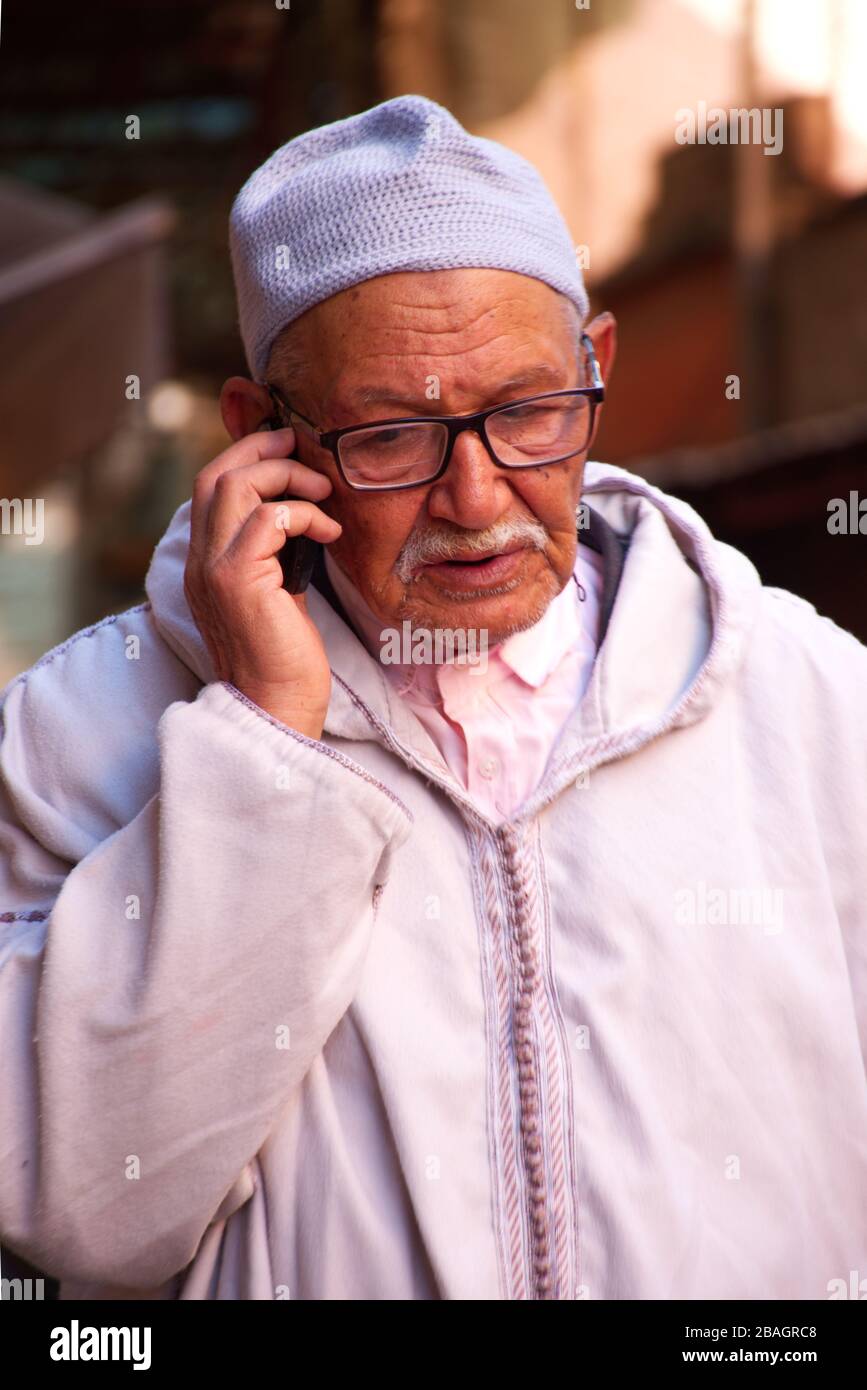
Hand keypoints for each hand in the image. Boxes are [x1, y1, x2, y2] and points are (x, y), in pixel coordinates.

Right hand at [184, 426, 341, 738]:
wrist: (276, 708)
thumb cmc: (285, 659)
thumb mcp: (278, 594)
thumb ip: (276, 555)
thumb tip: (301, 517)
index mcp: (205, 563)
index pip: (210, 488)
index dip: (245, 457)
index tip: (287, 448)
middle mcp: (200, 561)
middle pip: (215, 475)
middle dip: (259, 449)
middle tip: (300, 444)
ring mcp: (213, 570)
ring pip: (235, 486)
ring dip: (286, 476)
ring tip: (323, 491)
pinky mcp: (237, 581)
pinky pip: (267, 519)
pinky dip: (303, 513)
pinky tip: (330, 533)